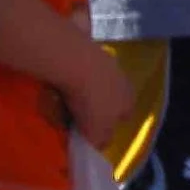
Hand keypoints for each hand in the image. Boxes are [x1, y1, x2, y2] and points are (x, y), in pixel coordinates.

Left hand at [64, 41, 132, 155]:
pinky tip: (60, 77)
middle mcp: (123, 78)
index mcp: (128, 99)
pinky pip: (81, 61)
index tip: (96, 132)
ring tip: (67, 97)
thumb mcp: (96, 133)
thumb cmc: (91, 103)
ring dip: (88, 85)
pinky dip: (73, 68)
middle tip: (82, 113)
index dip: (112, 124)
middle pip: (114, 94)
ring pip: (99, 77)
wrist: (78, 63)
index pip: (126, 114)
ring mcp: (107, 59)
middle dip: (102, 102)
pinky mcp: (88, 44)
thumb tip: (97, 145)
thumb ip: (99, 141)